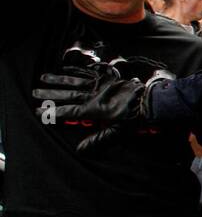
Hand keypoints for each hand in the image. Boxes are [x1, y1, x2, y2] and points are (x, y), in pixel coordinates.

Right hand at [32, 63, 172, 151]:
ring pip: (75, 80)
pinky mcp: (108, 77)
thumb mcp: (118, 133)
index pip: (69, 112)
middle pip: (68, 94)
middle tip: (34, 93)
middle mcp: (95, 95)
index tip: (39, 112)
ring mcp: (101, 84)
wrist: (153, 101)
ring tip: (43, 77)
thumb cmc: (137, 119)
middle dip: (50, 94)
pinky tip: (66, 67)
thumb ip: (98, 139)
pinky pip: (89, 71)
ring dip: (58, 79)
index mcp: (95, 109)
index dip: (54, 113)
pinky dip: (76, 69)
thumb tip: (80, 149)